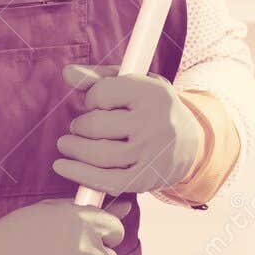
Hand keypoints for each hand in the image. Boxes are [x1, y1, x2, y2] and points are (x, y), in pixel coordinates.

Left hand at [51, 63, 202, 195]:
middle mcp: (154, 123)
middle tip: (79, 127)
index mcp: (152, 93)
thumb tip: (67, 73)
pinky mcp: (145, 179)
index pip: (101, 93)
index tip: (96, 103)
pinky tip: (63, 166)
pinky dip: (80, 175)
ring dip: (74, 149)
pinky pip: (106, 181)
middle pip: (96, 125)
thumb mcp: (135, 85)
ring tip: (68, 144)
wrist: (191, 144)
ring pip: (98, 154)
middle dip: (80, 125)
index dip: (91, 98)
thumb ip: (99, 77)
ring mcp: (150, 154)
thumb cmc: (152, 109)